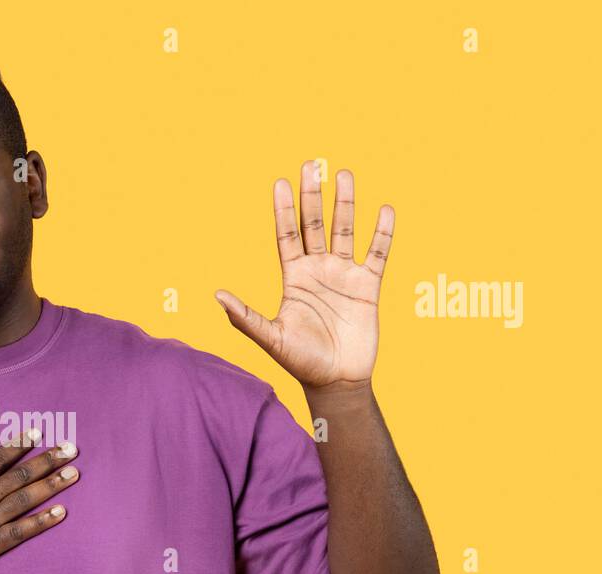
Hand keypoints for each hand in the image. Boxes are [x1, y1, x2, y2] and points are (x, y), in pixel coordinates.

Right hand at [0, 430, 78, 573]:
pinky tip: (60, 513)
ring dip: (53, 485)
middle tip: (71, 450)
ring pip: (26, 500)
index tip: (39, 433)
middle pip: (21, 475)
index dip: (21, 443)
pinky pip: (21, 533)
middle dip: (49, 460)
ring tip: (74, 474)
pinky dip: (42, 522)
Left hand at [215, 160, 393, 391]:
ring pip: (345, 231)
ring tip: (344, 174)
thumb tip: (217, 295)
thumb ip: (245, 317)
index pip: (287, 235)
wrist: (336, 381)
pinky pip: (377, 254)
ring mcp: (344, 276)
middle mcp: (318, 271)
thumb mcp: (270, 338)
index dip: (284, 210)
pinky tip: (384, 210)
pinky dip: (382, 233)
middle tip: (311, 164)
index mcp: (294, 278)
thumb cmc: (301, 362)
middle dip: (312, 196)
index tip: (280, 183)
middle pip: (314, 225)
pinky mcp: (368, 286)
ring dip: (345, 204)